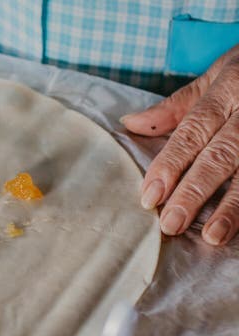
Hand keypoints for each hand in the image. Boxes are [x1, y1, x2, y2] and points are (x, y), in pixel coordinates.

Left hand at [122, 45, 238, 245]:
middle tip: (171, 224)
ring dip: (233, 205)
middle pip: (222, 154)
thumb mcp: (217, 75)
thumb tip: (131, 122)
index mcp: (229, 87)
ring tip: (213, 235)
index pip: (194, 130)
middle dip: (195, 191)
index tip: (149, 196)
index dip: (171, 163)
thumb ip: (177, 105)